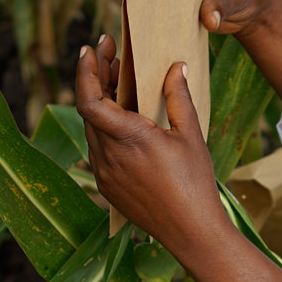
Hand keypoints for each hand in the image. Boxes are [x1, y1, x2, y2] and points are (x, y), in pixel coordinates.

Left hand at [75, 38, 232, 253]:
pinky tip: (121, 117)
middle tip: (110, 53)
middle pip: (88, 109)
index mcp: (129, 140)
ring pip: (91, 128)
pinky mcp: (106, 186)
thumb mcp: (191, 136)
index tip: (92, 48)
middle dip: (97, 77)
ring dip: (99, 102)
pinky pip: (97, 148)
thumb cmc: (195, 184)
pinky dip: (103, 126)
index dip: (85, 71)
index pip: (89, 100)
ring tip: (118, 80)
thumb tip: (176, 66)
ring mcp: (104, 173)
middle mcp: (108, 156)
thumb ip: (178, 97)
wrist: (191, 232)